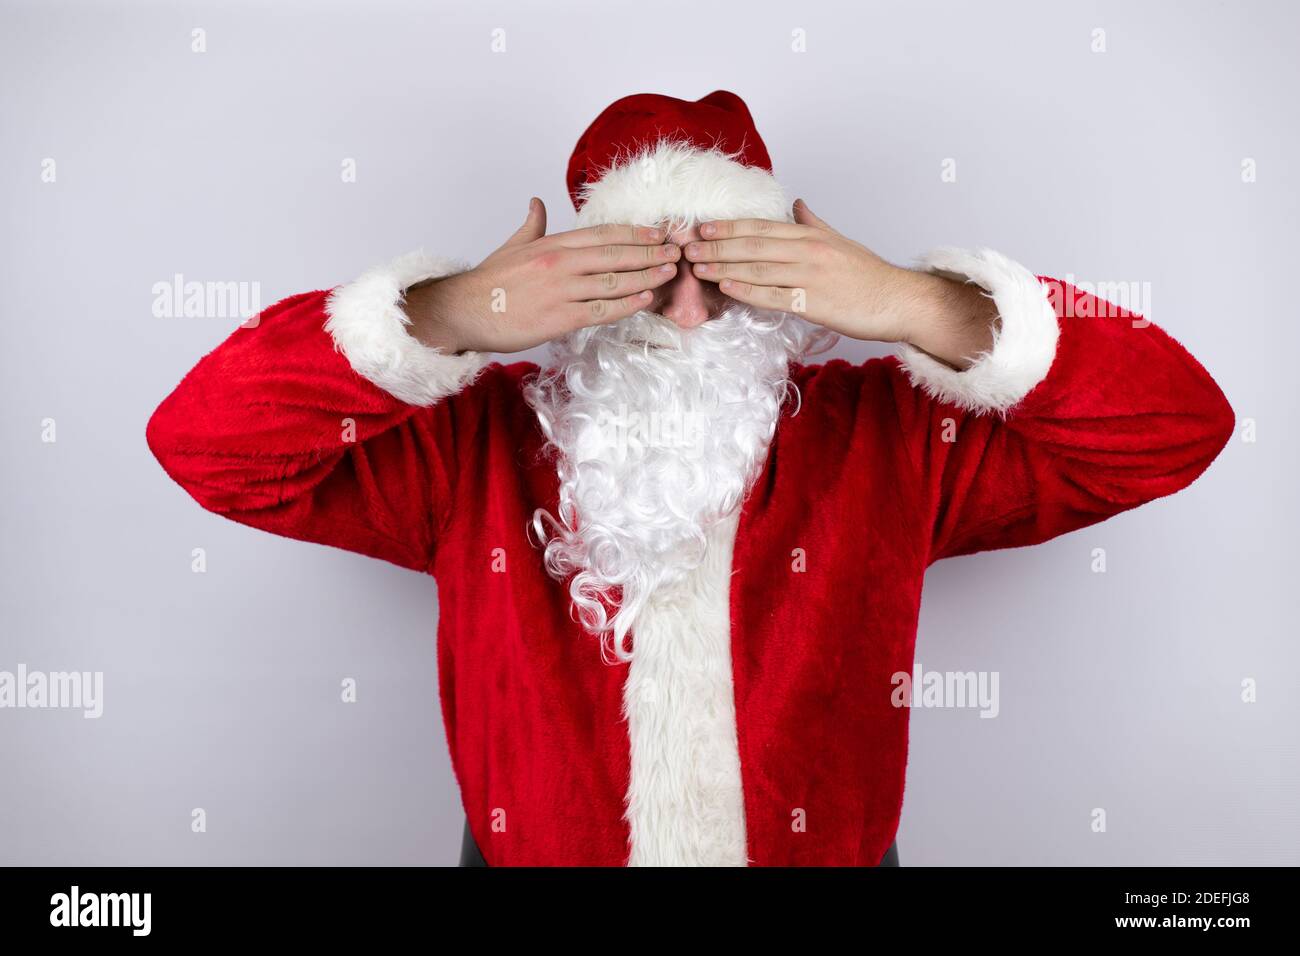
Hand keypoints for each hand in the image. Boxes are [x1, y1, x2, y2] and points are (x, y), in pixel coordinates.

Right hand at [404, 198, 681, 353]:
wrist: (464, 311)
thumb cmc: (488, 282)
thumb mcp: (512, 245)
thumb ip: (532, 224)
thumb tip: (537, 202)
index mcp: (553, 244)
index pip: (603, 234)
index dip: (635, 233)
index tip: (659, 232)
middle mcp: (561, 263)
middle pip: (616, 254)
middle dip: (650, 252)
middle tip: (676, 251)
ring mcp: (562, 290)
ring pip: (614, 281)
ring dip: (646, 276)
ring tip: (669, 272)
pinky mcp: (560, 318)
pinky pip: (602, 310)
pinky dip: (626, 304)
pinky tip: (645, 299)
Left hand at [685, 199, 996, 366]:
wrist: (900, 300)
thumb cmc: (869, 275)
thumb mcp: (840, 241)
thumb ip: (814, 223)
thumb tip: (798, 203)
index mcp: (811, 235)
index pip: (761, 226)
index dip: (728, 226)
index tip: (700, 225)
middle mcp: (808, 250)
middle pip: (753, 244)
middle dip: (716, 244)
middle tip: (686, 244)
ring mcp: (811, 276)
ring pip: (758, 268)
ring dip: (723, 267)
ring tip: (696, 266)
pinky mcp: (815, 303)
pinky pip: (774, 296)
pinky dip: (748, 291)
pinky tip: (726, 289)